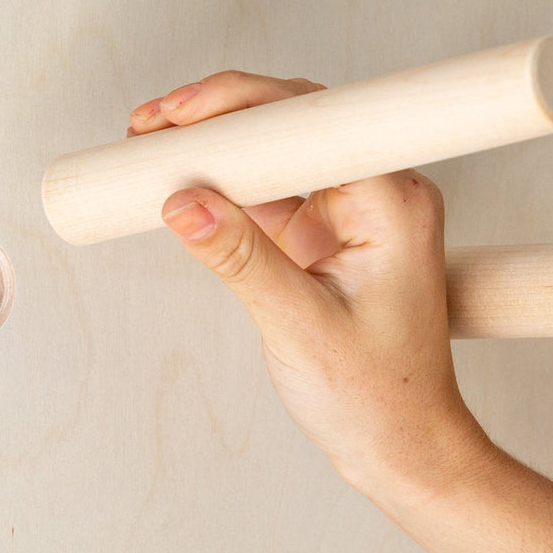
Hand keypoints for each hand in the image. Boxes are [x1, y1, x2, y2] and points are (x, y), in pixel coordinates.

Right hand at [127, 70, 491, 498]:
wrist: (402, 448)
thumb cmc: (379, 398)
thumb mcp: (301, 328)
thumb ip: (241, 260)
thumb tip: (183, 202)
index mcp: (392, 200)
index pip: (311, 119)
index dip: (239, 104)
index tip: (179, 115)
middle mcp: (377, 191)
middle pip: (290, 120)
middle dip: (216, 117)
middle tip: (150, 128)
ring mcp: (348, 210)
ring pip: (274, 149)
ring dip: (214, 147)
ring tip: (151, 147)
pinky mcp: (322, 232)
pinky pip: (267, 187)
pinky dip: (222, 183)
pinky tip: (180, 182)